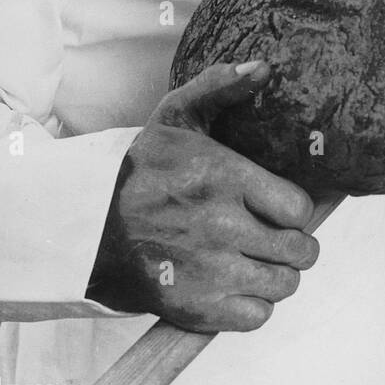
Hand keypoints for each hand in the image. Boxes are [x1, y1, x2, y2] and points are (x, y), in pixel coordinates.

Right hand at [87, 61, 318, 332]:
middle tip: (279, 237)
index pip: (300, 208)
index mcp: (225, 177)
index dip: (297, 209)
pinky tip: (238, 286)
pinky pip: (256, 318)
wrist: (84, 226)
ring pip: (284, 285)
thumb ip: (222, 85)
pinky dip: (254, 306)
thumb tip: (267, 66)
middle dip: (296, 243)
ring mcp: (210, 271)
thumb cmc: (139, 168)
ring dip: (278, 275)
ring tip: (260, 261)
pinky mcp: (194, 308)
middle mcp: (222, 226)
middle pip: (300, 249)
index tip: (282, 207)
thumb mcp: (176, 115)